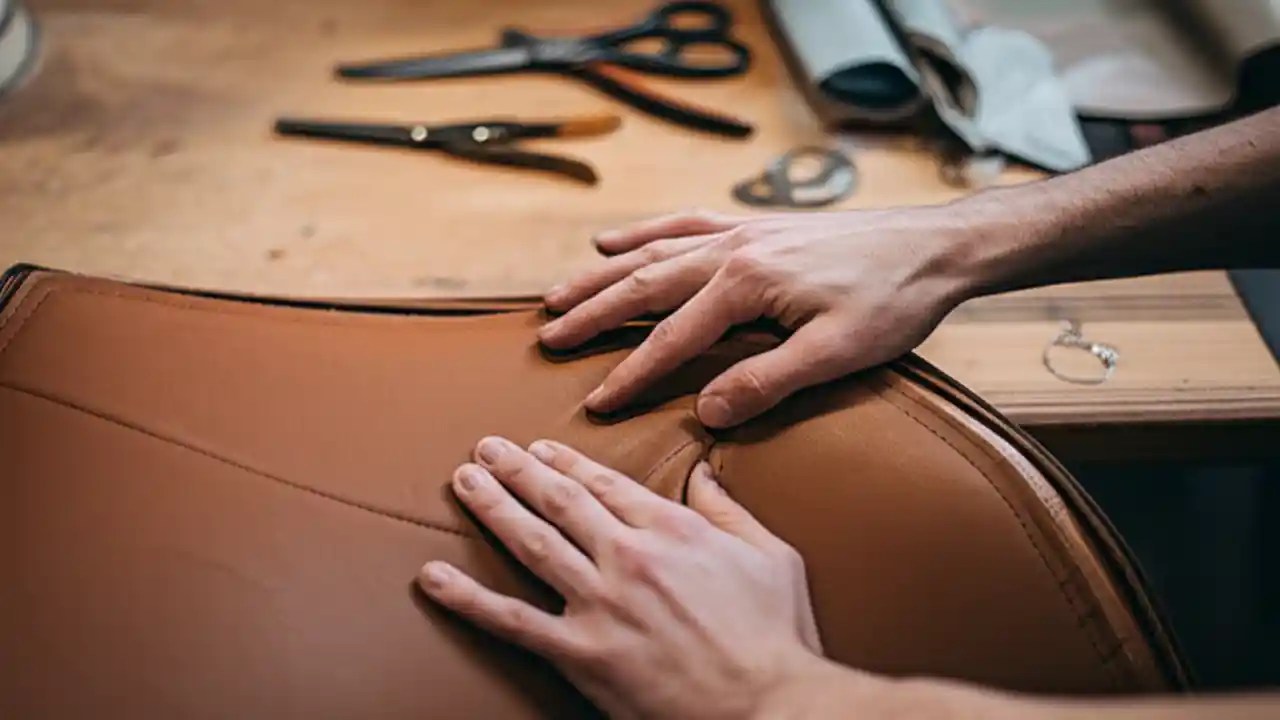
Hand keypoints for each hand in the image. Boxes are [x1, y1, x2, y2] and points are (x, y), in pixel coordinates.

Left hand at [418, 436, 826, 719]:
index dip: (565, 461)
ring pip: (531, 543)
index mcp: (672, 529)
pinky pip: (512, 622)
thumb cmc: (776, 637)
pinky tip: (433, 578)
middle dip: (517, 469)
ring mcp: (600, 603)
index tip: (539, 448)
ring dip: (492, 508)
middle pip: (560, 500)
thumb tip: (704, 472)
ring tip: (462, 482)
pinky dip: (468, 599)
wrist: (770, 707)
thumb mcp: (772, 557)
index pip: (605, 483)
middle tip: (484, 448)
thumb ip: (729, 510)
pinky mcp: (581, 653)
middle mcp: (628, 556)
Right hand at [538, 207, 980, 427]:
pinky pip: (685, 224)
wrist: (937, 245)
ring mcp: (742, 232)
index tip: (593, 404)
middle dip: (593, 314)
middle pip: (645, 285)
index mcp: (747, 284)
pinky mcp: (756, 226)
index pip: (671, 338)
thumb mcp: (837, 353)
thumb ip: (767, 382)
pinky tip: (615, 239)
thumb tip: (706, 411)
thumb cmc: (893, 302)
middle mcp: (733, 250)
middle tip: (548, 337)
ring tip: (558, 293)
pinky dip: (644, 232)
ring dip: (603, 274)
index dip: (630, 374)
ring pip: (654, 252)